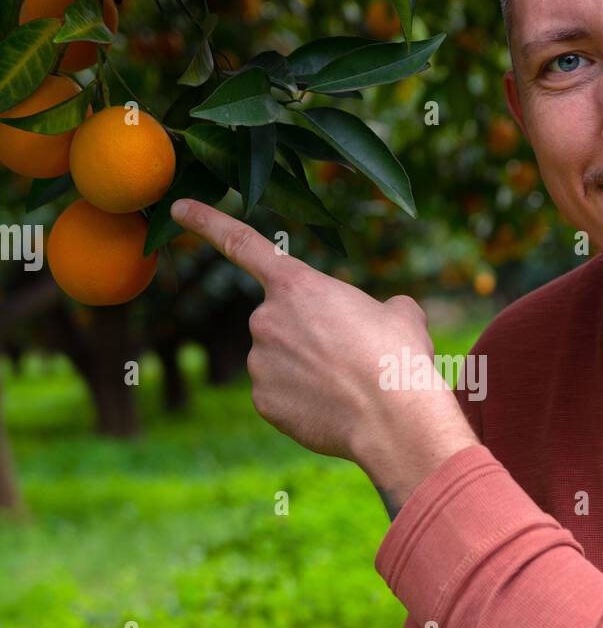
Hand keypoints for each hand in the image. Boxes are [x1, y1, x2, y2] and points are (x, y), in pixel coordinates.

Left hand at [170, 199, 479, 503]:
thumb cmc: (399, 358)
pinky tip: (332, 408)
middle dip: (309, 335)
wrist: (392, 418)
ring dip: (307, 369)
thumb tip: (385, 315)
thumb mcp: (401, 314)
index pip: (242, 243)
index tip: (177, 208)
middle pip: (281, 321)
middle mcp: (266, 318)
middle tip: (349, 355)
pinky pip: (280, 395)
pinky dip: (302, 401)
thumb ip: (379, 305)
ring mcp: (259, 362)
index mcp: (297, 285)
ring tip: (347, 385)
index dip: (207, 222)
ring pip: (280, 360)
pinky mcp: (262, 401)